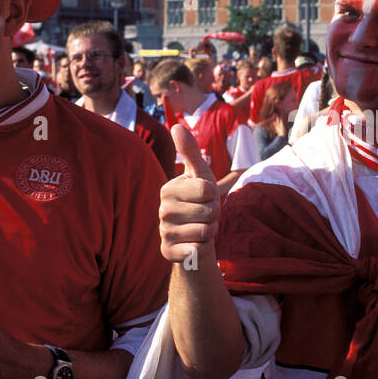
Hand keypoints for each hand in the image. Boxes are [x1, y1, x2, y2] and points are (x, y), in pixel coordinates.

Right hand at [159, 124, 219, 263]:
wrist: (196, 239)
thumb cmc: (200, 203)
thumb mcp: (200, 176)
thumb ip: (190, 152)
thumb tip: (176, 126)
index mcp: (168, 189)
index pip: (208, 190)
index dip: (215, 196)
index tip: (206, 199)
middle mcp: (162, 210)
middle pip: (210, 212)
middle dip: (215, 216)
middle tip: (204, 216)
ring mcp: (163, 232)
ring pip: (206, 231)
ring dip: (211, 232)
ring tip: (201, 229)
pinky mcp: (168, 252)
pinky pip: (197, 250)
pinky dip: (204, 249)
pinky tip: (195, 245)